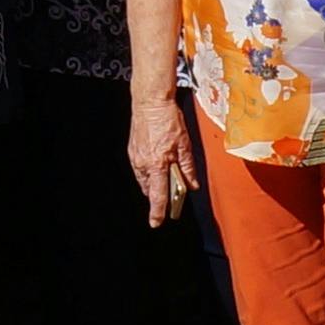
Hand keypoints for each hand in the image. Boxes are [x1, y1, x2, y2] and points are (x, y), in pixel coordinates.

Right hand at [127, 94, 199, 225]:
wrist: (149, 102)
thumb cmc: (168, 120)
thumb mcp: (185, 144)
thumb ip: (188, 167)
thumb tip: (192, 185)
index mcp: (157, 164)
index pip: (158, 195)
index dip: (158, 211)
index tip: (156, 223)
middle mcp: (143, 163)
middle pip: (150, 190)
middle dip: (158, 195)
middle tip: (170, 193)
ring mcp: (136, 157)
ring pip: (144, 180)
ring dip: (154, 183)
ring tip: (166, 177)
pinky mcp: (132, 150)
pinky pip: (140, 169)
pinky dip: (149, 172)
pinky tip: (158, 164)